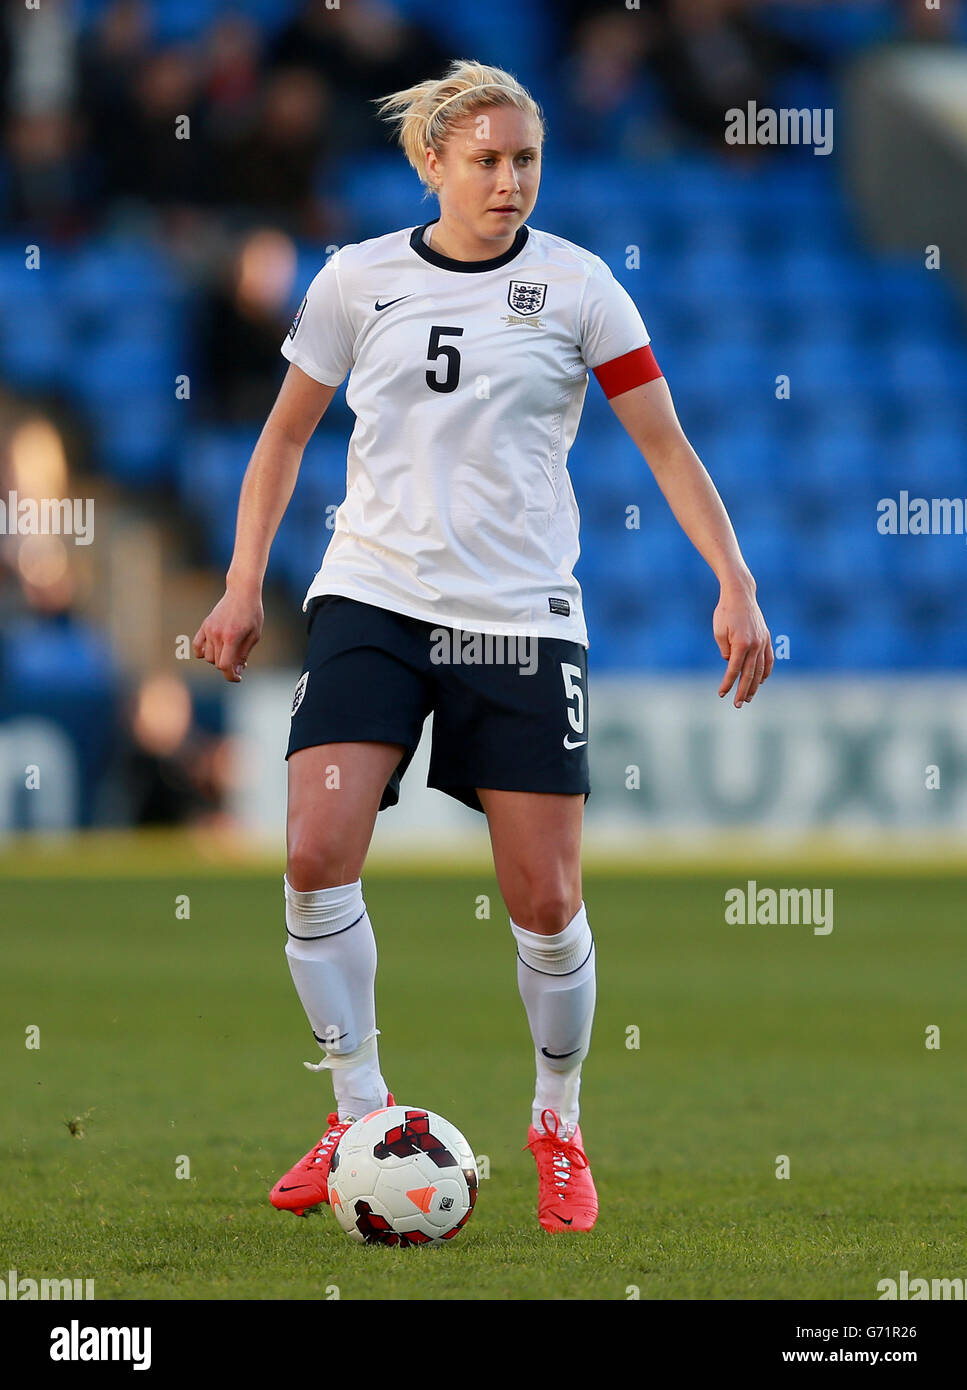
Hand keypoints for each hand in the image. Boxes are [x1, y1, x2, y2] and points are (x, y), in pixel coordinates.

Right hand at [192, 586, 262, 682]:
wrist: (242, 592)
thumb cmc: (252, 614)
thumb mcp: (254, 636)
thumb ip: (243, 654)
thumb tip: (236, 672)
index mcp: (231, 638)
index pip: (224, 666)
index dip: (230, 676)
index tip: (237, 677)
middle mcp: (217, 635)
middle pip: (216, 663)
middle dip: (228, 666)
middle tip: (240, 660)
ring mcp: (209, 630)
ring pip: (207, 656)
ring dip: (218, 659)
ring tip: (230, 652)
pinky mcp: (205, 625)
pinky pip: (197, 645)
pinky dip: (202, 652)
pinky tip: (213, 651)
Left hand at [713, 582, 772, 707]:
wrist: (740, 594)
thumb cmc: (725, 612)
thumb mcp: (719, 632)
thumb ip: (725, 651)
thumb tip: (731, 664)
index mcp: (741, 643)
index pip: (734, 670)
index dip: (728, 683)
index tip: (722, 693)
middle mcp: (755, 645)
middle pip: (749, 674)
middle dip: (742, 691)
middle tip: (737, 704)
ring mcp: (763, 641)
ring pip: (760, 669)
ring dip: (754, 685)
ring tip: (748, 697)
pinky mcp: (766, 637)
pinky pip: (768, 659)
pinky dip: (766, 671)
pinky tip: (761, 681)